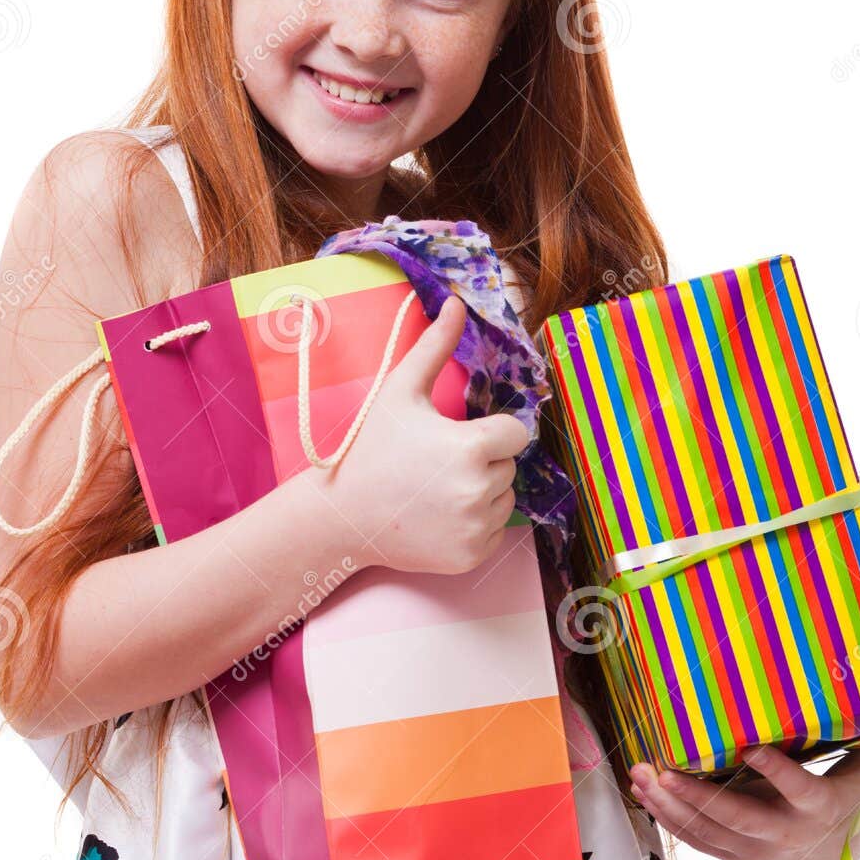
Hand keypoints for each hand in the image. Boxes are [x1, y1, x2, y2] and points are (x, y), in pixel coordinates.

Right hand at [310, 292, 529, 576]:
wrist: (343, 515)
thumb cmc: (372, 448)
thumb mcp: (401, 391)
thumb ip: (436, 346)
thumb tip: (459, 302)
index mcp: (472, 447)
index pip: (515, 433)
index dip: (491, 430)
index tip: (461, 434)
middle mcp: (480, 490)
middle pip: (509, 465)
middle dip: (484, 460)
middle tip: (439, 463)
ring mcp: (476, 527)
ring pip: (504, 498)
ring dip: (482, 491)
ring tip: (438, 488)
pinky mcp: (471, 557)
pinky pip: (495, 532)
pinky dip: (475, 523)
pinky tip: (440, 515)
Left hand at [629, 723, 859, 859]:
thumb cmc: (841, 806)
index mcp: (816, 809)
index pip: (799, 790)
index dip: (777, 772)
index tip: (753, 746)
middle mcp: (782, 835)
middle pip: (737, 819)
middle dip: (698, 797)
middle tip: (663, 771)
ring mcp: (752, 851)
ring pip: (707, 833)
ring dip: (669, 805)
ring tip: (639, 774)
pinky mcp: (730, 856)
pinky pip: (694, 840)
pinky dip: (666, 818)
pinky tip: (642, 792)